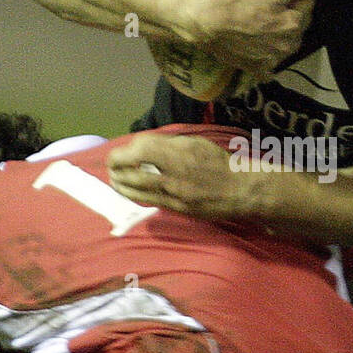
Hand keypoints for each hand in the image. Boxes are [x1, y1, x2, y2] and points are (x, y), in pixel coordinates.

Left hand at [108, 133, 255, 219]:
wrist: (241, 189)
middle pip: (134, 169)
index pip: (141, 148)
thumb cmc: (220, 163)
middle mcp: (176, 170)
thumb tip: (143, 146)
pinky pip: (150, 201)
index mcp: (181, 150)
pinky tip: (128, 192)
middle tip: (110, 167)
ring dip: (121, 184)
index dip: (124, 151)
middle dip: (116, 168)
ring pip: (138, 188)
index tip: (119, 153)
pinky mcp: (178, 208)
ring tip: (114, 180)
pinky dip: (135, 196)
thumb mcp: (196, 144)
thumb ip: (170, 144)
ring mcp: (176, 191)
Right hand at [194, 0, 312, 76]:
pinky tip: (265, 52)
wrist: (208, 21)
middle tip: (287, 8)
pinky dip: (270, 61)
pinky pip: (270, 68)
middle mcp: (287, 44)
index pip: (308, 6)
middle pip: (300, 28)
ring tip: (276, 27)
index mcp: (292, 23)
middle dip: (296, 17)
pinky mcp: (258, 69)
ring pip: (287, 46)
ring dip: (286, 37)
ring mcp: (272, 59)